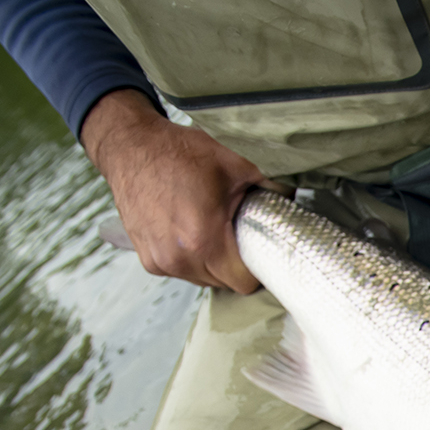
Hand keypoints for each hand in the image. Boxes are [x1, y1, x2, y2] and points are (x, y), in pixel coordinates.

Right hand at [81, 88, 283, 292]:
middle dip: (237, 264)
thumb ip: (273, 187)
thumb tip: (298, 199)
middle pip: (226, 283)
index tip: (262, 252)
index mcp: (202, 240)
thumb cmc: (180, 153)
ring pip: (204, 279)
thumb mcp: (236, 164)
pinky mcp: (148, 260)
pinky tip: (192, 231)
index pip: (244, 283)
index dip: (258, 269)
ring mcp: (160, 262)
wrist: (130, 146)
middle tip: (239, 234)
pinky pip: (183, 271)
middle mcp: (178, 258)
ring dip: (214, 262)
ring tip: (213, 229)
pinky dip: (192, 258)